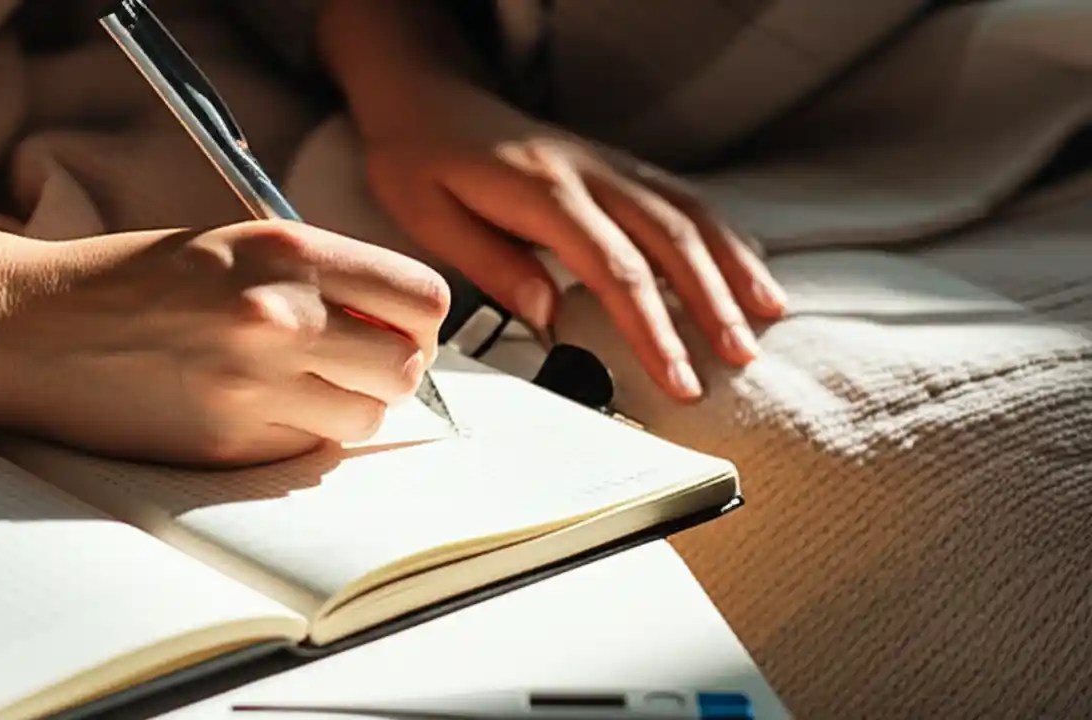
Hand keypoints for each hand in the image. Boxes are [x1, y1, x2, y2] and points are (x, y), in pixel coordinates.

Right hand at [0, 220, 448, 465]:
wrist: (36, 328)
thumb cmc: (135, 279)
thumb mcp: (237, 244)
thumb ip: (322, 277)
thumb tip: (398, 321)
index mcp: (291, 253)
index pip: (423, 298)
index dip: (420, 320)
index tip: (401, 328)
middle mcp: (285, 317)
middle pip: (408, 367)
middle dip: (393, 370)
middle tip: (358, 366)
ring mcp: (258, 385)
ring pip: (368, 418)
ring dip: (349, 409)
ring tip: (302, 389)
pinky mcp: (231, 443)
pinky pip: (309, 450)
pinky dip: (299, 436)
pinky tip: (256, 410)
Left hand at [360, 84, 786, 400]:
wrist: (427, 95)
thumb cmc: (420, 158)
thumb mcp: (430, 216)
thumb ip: (493, 264)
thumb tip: (549, 316)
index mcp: (545, 194)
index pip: (617, 270)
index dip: (653, 329)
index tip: (679, 379)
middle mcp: (590, 174)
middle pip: (671, 240)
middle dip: (713, 303)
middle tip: (742, 358)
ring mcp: (608, 166)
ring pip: (688, 212)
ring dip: (733, 264)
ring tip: (769, 314)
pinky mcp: (613, 166)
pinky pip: (680, 195)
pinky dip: (720, 230)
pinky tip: (744, 260)